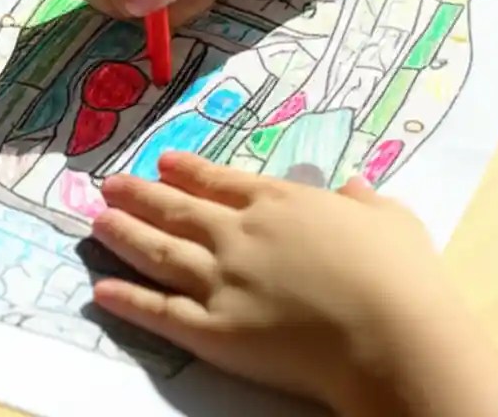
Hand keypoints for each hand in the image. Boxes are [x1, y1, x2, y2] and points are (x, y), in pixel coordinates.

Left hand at [90, 152, 497, 416]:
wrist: (391, 335)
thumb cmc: (400, 276)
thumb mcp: (392, 220)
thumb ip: (365, 201)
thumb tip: (354, 184)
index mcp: (280, 203)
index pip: (221, 181)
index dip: (188, 171)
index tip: (162, 162)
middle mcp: (239, 235)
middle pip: (178, 210)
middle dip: (140, 196)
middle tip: (108, 186)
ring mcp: (221, 281)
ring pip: (159, 253)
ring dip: (124, 236)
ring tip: (97, 223)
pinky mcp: (213, 331)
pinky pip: (160, 312)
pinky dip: (128, 299)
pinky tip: (101, 290)